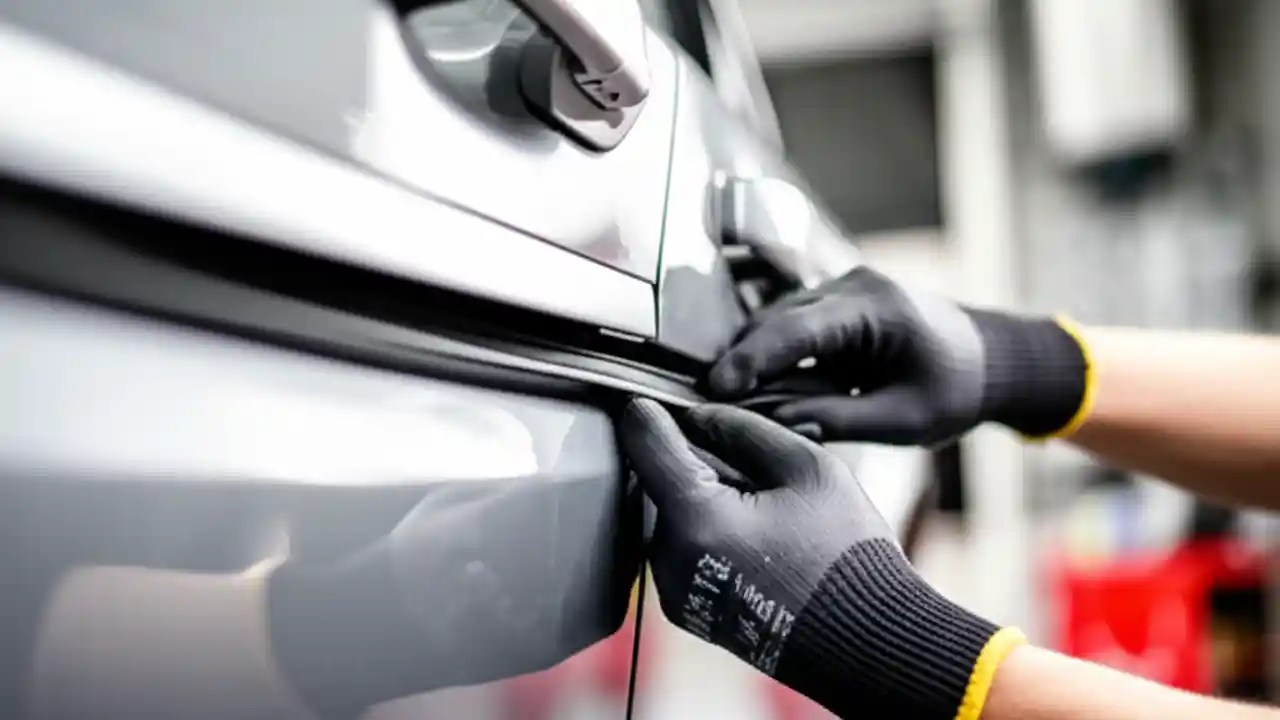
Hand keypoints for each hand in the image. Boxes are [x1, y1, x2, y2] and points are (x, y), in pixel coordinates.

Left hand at [619, 399, 1016, 719]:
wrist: (863, 642)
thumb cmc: (845, 557)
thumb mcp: (808, 469)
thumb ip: (744, 430)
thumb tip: (699, 415)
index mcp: (697, 520)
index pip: (646, 447)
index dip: (649, 413)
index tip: (654, 397)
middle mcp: (670, 559)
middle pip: (662, 481)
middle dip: (695, 460)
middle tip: (751, 466)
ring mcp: (674, 589)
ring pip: (673, 513)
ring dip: (703, 496)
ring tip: (766, 509)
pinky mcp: (685, 608)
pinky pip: (683, 547)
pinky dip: (710, 530)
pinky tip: (759, 539)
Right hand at [707, 266, 1088, 443]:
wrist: (989, 360)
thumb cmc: (955, 390)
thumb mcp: (903, 420)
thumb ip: (838, 421)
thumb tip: (776, 424)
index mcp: (876, 307)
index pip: (798, 328)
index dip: (753, 358)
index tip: (718, 387)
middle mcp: (854, 285)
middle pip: (778, 318)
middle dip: (743, 359)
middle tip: (709, 400)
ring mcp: (843, 288)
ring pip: (779, 319)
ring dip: (754, 356)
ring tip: (726, 398)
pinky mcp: (836, 304)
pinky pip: (792, 325)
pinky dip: (773, 353)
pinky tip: (754, 385)